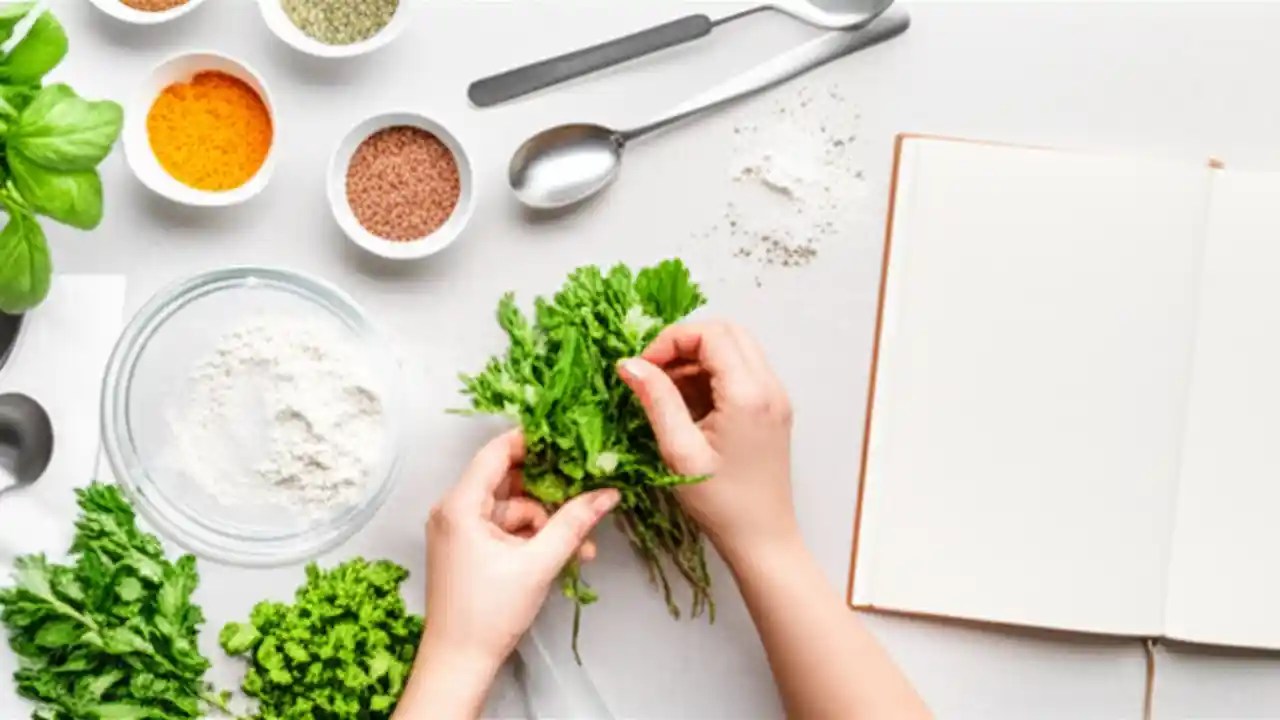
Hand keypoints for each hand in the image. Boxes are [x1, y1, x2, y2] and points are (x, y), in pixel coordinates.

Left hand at [403, 431, 618, 716]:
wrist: (458, 662)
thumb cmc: (487, 614)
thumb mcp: (539, 563)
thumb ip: (574, 522)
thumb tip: (607, 493)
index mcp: (460, 505)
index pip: (498, 451)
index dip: (534, 440)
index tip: (569, 439)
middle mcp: (454, 510)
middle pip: (510, 480)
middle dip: (551, 491)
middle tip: (586, 495)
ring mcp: (460, 530)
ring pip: (514, 507)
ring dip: (548, 521)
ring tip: (581, 546)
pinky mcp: (468, 548)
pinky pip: (506, 528)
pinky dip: (533, 537)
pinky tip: (562, 554)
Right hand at [618, 321, 795, 560]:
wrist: (763, 537)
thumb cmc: (721, 503)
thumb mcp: (680, 452)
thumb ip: (657, 401)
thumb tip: (629, 364)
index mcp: (749, 394)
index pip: (711, 335)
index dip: (670, 341)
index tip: (642, 368)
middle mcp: (770, 386)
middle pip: (727, 332)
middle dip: (685, 343)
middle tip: (654, 372)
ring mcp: (775, 396)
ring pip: (735, 349)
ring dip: (697, 359)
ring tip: (666, 393)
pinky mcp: (772, 408)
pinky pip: (742, 371)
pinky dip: (711, 376)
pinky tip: (688, 406)